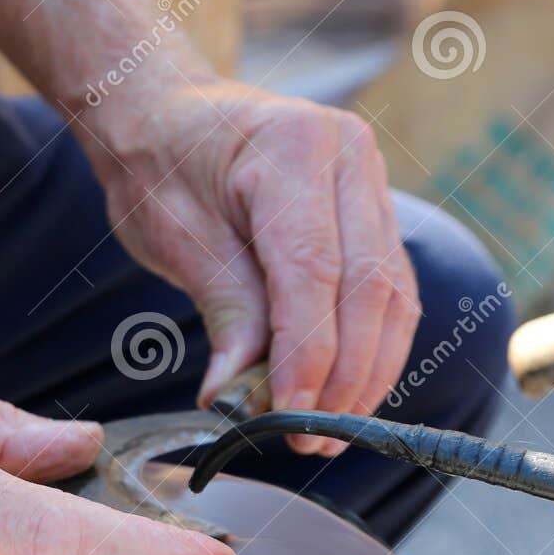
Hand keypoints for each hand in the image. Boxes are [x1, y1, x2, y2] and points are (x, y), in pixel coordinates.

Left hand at [87, 80, 419, 454]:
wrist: (168, 114)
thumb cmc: (161, 167)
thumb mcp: (174, 237)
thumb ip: (223, 311)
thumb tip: (235, 397)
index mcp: (293, 147)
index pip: (315, 271)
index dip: (309, 354)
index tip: (288, 416)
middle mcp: (350, 155)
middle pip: (368, 288)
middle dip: (345, 377)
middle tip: (310, 440)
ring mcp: (371, 180)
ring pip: (392, 295)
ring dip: (366, 373)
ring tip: (327, 431)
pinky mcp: (375, 212)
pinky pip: (389, 291)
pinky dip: (371, 348)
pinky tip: (344, 394)